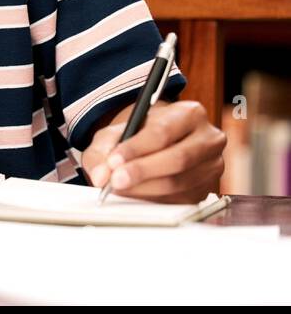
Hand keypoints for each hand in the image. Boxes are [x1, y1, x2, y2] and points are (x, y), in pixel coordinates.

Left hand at [82, 100, 225, 203]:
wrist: (155, 145)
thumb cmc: (138, 135)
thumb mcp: (116, 133)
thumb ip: (103, 150)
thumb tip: (100, 176)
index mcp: (189, 113)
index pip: (163, 132)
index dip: (137, 148)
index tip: (114, 160)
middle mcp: (208, 138)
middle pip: (178, 159)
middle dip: (142, 171)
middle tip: (116, 180)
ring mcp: (212, 166)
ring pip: (180, 182)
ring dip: (145, 189)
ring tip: (120, 188)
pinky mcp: (208, 188)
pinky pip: (181, 199)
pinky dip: (155, 200)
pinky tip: (136, 195)